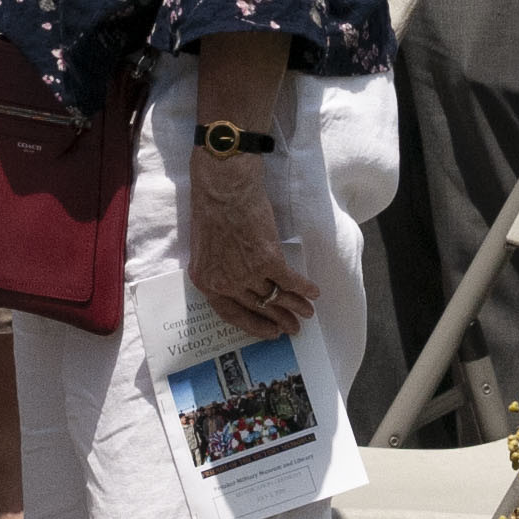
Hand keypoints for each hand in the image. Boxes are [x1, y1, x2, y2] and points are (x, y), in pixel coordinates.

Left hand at [184, 150, 315, 338]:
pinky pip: (290, 281)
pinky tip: (313, 292)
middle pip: (258, 307)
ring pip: (277, 297)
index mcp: (206, 281)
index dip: (254, 325)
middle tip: (293, 328)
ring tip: (308, 313)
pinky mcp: (268, 259)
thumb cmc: (210, 208)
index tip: (270, 332)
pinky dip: (304, 288)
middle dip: (279, 319)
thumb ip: (219, 269)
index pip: (231, 314)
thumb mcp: (205, 248)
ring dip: (296, 306)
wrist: (223, 186)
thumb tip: (240, 283)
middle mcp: (225, 283)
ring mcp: (247, 273)